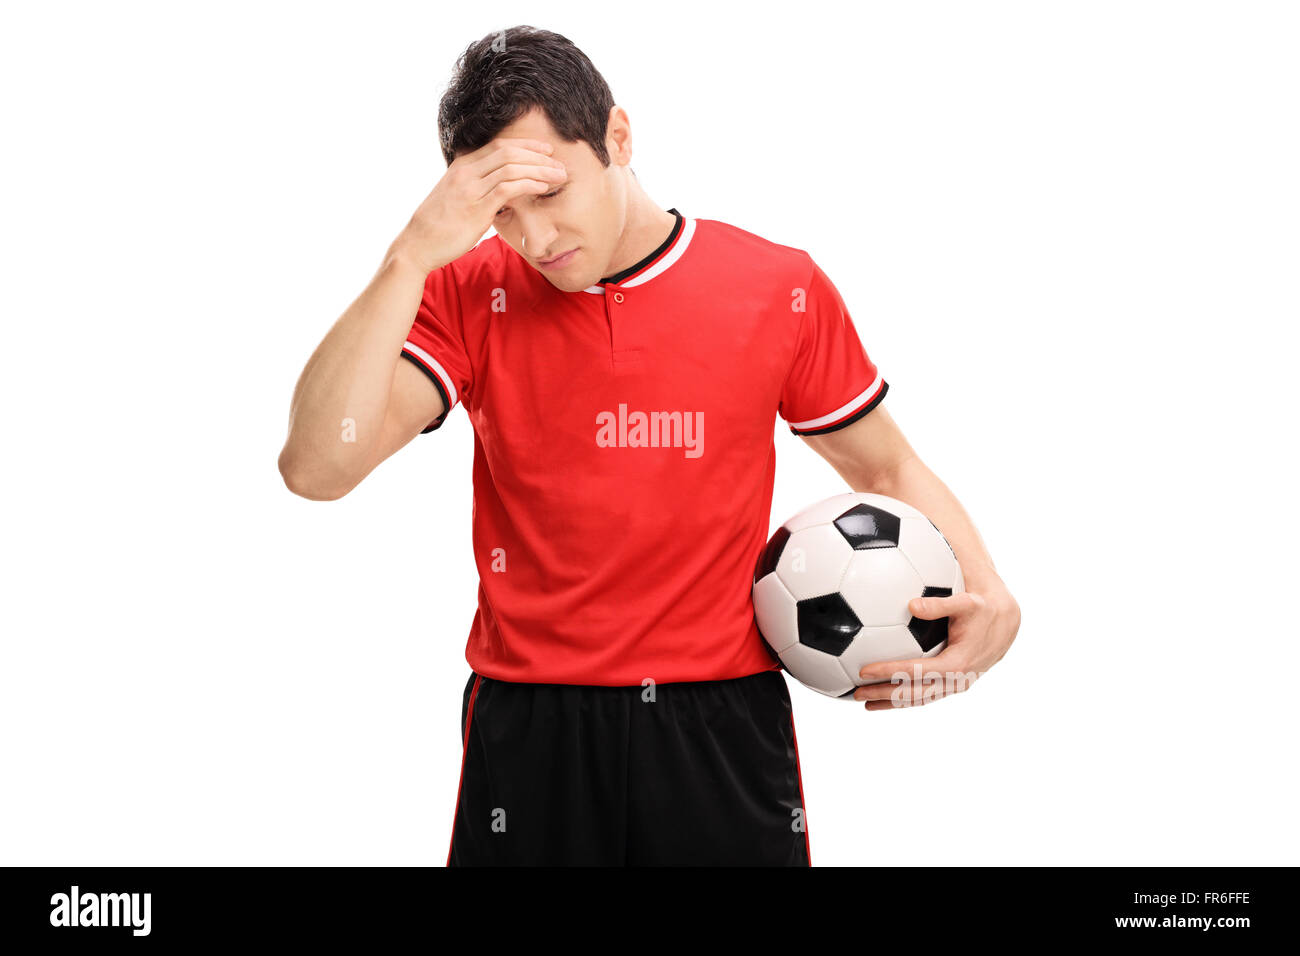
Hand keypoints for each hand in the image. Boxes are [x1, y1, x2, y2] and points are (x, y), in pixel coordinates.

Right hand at [395, 137, 567, 273]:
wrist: (417, 245)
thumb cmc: (438, 226)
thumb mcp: (455, 197)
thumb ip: (475, 188)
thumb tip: (496, 191)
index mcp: (461, 166)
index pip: (499, 145)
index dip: (525, 145)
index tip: (545, 151)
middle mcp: (466, 172)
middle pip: (508, 152)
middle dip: (537, 155)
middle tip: (558, 162)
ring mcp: (471, 189)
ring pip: (511, 167)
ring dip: (539, 170)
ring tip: (559, 176)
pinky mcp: (477, 208)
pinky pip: (508, 189)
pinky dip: (529, 184)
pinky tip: (543, 188)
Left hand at [851, 574, 1020, 710]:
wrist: (1004, 624)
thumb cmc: (981, 609)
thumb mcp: (966, 602)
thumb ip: (940, 605)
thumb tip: (911, 604)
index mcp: (957, 663)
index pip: (916, 671)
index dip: (889, 672)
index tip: (864, 671)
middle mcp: (956, 680)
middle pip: (914, 692)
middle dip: (884, 694)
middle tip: (856, 693)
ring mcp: (955, 685)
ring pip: (920, 698)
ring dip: (892, 702)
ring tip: (864, 703)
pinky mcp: (954, 684)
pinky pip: (926, 694)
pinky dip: (905, 698)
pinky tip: (885, 696)